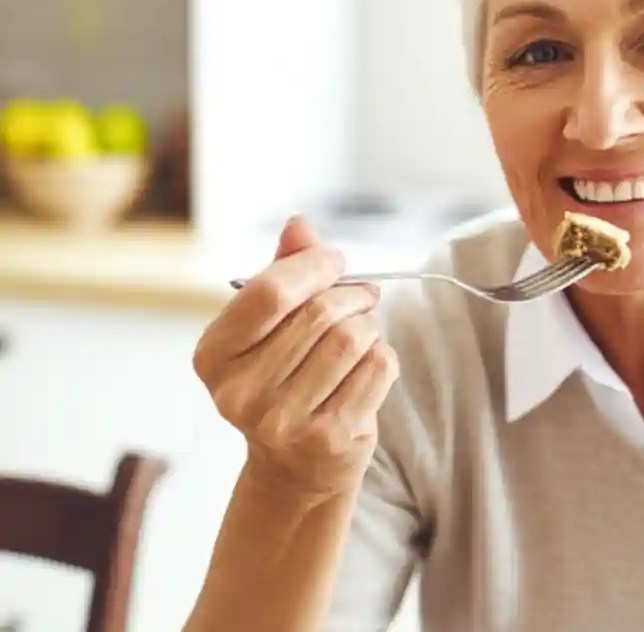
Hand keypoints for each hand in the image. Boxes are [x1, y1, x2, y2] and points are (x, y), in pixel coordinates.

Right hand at [193, 216, 400, 495]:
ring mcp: (282, 421)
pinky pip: (377, 369)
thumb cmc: (284, 378)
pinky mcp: (328, 438)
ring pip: (352, 339)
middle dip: (351, 294)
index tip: (335, 260)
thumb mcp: (270, 326)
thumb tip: (300, 224)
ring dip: (369, 325)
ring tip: (363, 330)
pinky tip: (369, 366)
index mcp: (212, 355)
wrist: (296, 465)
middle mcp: (239, 393)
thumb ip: (283, 271)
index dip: (313, 265)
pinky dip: (383, 356)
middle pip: (319, 313)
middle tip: (362, 295)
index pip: (270, 291)